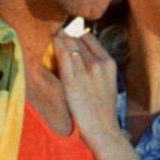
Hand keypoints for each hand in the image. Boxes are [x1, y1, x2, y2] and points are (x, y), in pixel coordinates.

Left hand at [50, 32, 121, 152]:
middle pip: (77, 39)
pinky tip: (50, 42)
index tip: (66, 34)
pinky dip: (56, 45)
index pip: (89, 38)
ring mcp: (86, 70)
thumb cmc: (102, 108)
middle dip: (65, 34)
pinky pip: (62, 55)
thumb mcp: (108, 82)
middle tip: (54, 32)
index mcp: (109, 62)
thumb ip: (98, 66)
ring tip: (50, 34)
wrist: (102, 128)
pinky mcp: (72, 80)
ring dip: (58, 37)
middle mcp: (98, 63)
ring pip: (69, 44)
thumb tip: (82, 54)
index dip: (76, 34)